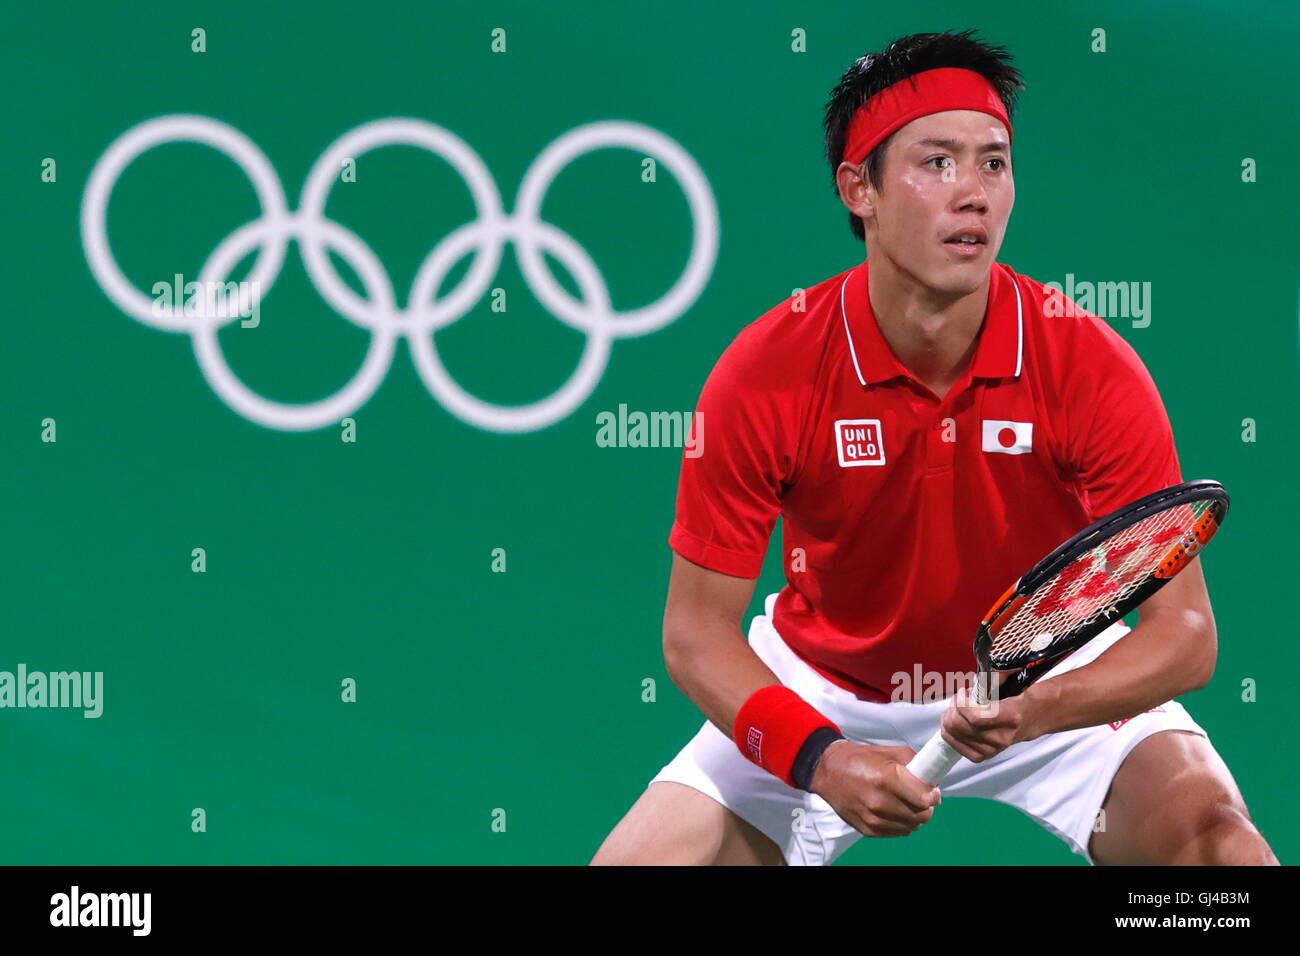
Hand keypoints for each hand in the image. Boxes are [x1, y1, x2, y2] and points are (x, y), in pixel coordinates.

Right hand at [809, 740, 939, 837]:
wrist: (829, 772)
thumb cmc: (860, 759)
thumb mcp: (889, 752)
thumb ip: (914, 764)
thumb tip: (932, 781)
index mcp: (886, 778)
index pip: (924, 799)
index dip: (933, 795)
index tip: (932, 791)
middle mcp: (879, 801)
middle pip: (921, 816)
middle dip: (926, 807)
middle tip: (921, 797)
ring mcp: (873, 818)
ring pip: (912, 826)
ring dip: (915, 816)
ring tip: (907, 803)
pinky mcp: (868, 829)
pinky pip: (898, 832)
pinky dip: (901, 823)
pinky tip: (894, 810)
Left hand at [936, 679, 1043, 763]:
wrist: (1031, 719)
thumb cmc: (1019, 699)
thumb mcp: (1012, 683)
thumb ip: (996, 676)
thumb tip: (985, 667)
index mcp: (1011, 717)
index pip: (975, 717)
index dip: (962, 703)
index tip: (963, 692)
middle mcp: (1001, 737)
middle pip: (959, 725)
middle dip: (954, 706)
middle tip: (961, 698)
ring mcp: (991, 749)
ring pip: (953, 732)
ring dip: (950, 715)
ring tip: (959, 707)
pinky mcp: (981, 755)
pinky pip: (953, 743)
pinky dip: (949, 729)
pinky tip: (957, 719)